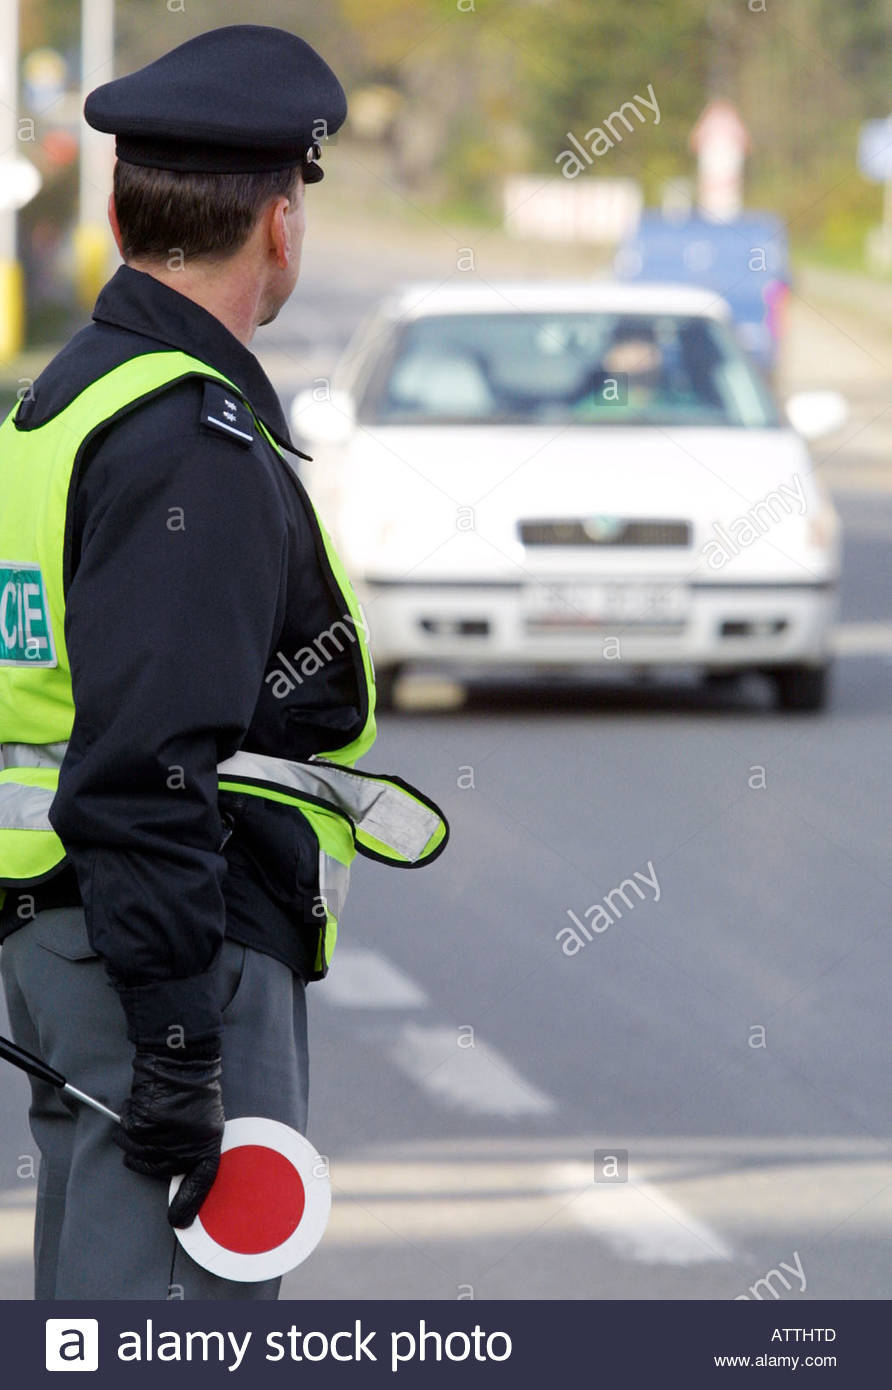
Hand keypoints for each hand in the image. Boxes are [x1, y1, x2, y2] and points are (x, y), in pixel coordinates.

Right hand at [113, 1044, 224, 1227]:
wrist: (182, 1060)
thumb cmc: (196, 1089)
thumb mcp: (207, 1120)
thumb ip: (193, 1146)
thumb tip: (177, 1171)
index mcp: (206, 1144)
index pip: (201, 1182)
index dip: (189, 1203)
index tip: (178, 1221)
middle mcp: (184, 1146)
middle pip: (155, 1168)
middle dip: (148, 1155)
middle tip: (153, 1133)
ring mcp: (161, 1137)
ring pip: (134, 1152)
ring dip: (134, 1137)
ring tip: (149, 1115)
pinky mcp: (141, 1125)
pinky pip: (126, 1132)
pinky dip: (128, 1119)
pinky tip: (141, 1104)